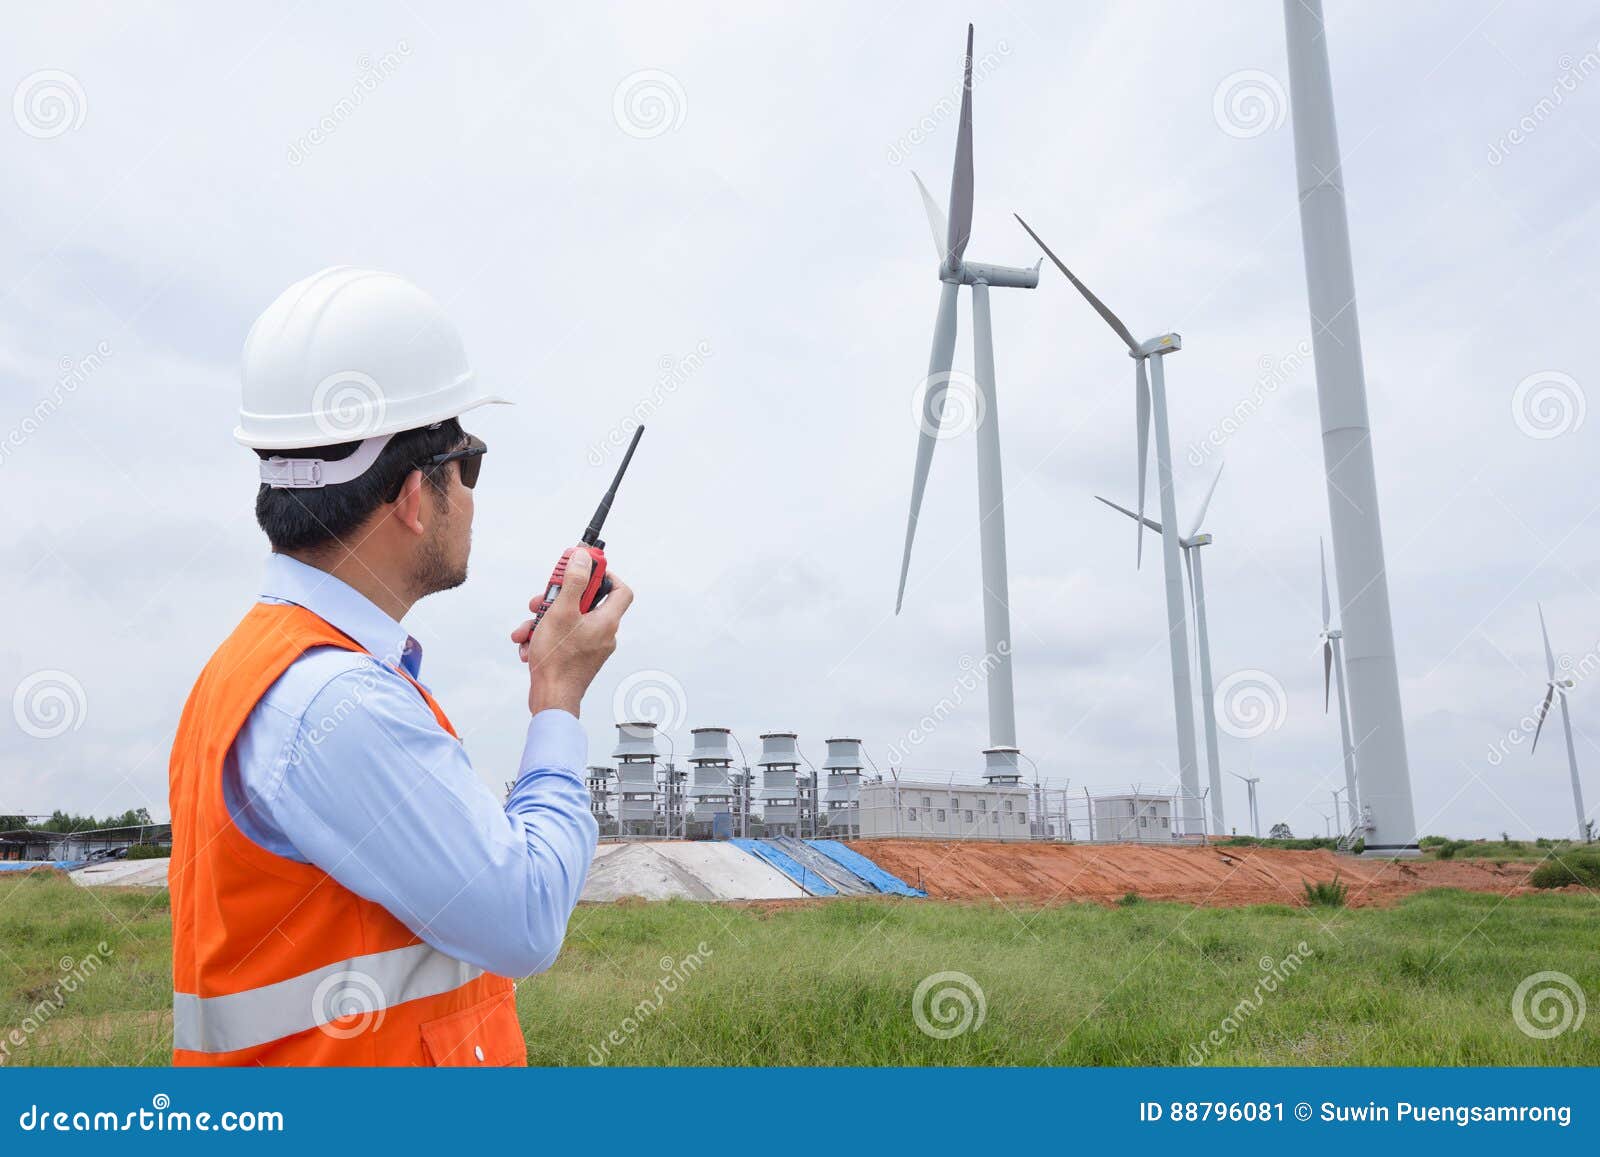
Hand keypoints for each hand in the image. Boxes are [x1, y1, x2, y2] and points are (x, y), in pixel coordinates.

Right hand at [509, 547, 631, 717]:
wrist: (551, 701)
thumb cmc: (558, 661)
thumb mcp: (561, 612)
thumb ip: (573, 582)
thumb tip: (583, 558)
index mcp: (607, 621)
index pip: (620, 589)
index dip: (604, 575)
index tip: (583, 568)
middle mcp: (603, 634)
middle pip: (585, 603)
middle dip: (558, 599)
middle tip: (542, 599)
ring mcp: (591, 648)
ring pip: (568, 621)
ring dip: (544, 621)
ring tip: (527, 629)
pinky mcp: (577, 659)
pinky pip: (562, 639)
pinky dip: (544, 638)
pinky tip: (528, 646)